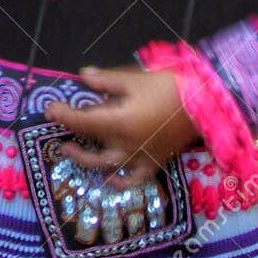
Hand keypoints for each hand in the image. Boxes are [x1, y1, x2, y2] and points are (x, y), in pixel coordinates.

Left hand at [43, 64, 198, 182]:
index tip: (50, 108)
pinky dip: (121, 181)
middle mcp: (125, 145)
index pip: (80, 121)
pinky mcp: (155, 162)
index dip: (62, 114)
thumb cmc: (169, 86)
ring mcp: (140, 157)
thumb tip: (83, 76)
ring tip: (70, 151)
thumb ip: (105, 80)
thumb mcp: (134, 78)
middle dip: (71, 132)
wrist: (207, 103)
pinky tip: (110, 179)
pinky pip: (134, 179)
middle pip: (90, 143)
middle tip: (58, 124)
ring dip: (85, 159)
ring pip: (106, 165)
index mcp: (117, 122)